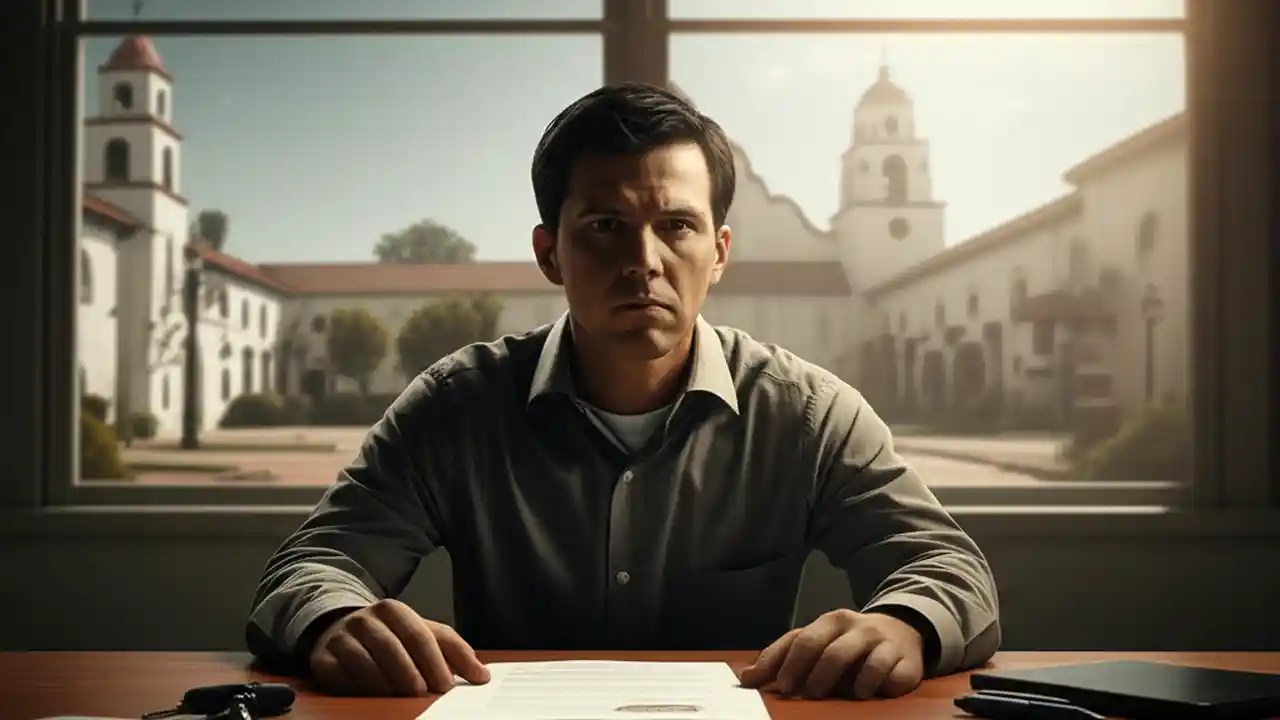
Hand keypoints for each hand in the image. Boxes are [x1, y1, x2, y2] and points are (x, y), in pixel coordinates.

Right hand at [309, 598, 489, 696]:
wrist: (341, 629)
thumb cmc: (392, 636)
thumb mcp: (424, 635)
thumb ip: (454, 651)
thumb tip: (482, 676)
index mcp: (394, 610)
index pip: (418, 636)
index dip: (434, 663)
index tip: (446, 687)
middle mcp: (365, 619)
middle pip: (392, 649)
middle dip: (411, 676)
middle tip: (424, 696)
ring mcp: (342, 637)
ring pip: (365, 663)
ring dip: (386, 685)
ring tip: (401, 699)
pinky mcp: (322, 657)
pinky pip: (340, 676)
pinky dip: (358, 689)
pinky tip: (373, 697)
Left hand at [738, 609, 924, 699]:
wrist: (902, 630)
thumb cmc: (848, 642)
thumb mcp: (818, 643)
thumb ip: (784, 658)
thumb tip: (746, 678)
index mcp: (828, 621)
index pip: (801, 639)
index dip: (787, 663)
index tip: (781, 687)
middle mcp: (854, 626)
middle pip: (827, 648)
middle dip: (813, 674)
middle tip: (805, 695)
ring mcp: (880, 640)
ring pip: (857, 656)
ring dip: (842, 679)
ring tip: (838, 695)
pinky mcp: (904, 658)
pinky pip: (889, 671)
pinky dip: (876, 683)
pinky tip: (867, 693)